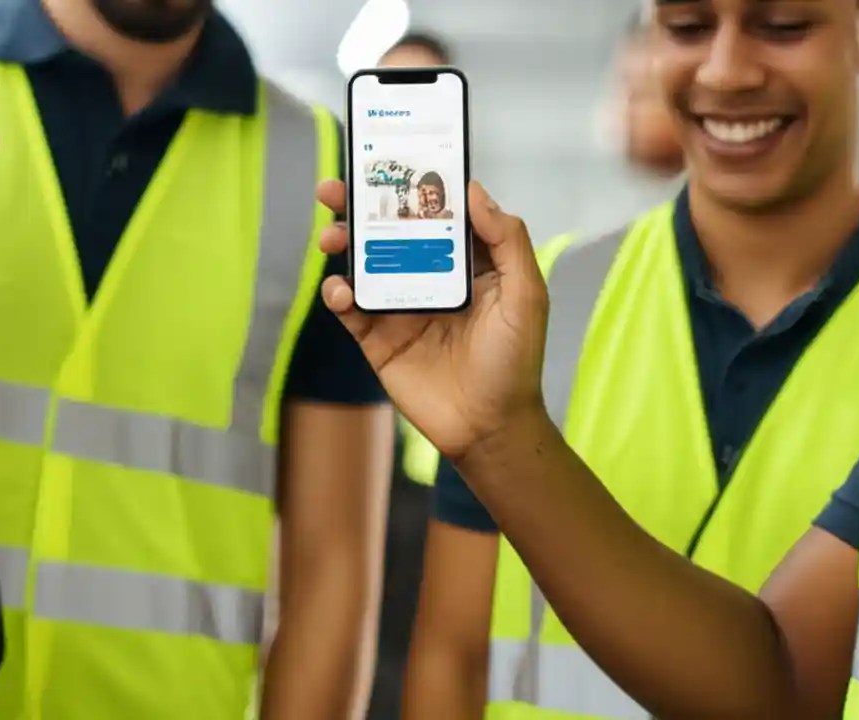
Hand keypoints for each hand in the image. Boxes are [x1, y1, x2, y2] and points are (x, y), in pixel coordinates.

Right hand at [318, 180, 549, 461]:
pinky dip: (338, 294)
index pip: (433, 211)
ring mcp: (400, 305)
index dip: (412, 183)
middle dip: (359, 207)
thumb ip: (507, 241)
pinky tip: (342, 291)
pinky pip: (349, 308)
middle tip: (334, 190)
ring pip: (362, 263)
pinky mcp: (377, 338)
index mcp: (464, 261)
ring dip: (341, 244)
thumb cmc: (516, 361)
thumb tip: (475, 192)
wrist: (489, 427)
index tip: (390, 159)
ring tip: (332, 239)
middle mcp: (428, 275)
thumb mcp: (526, 295)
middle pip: (388, 230)